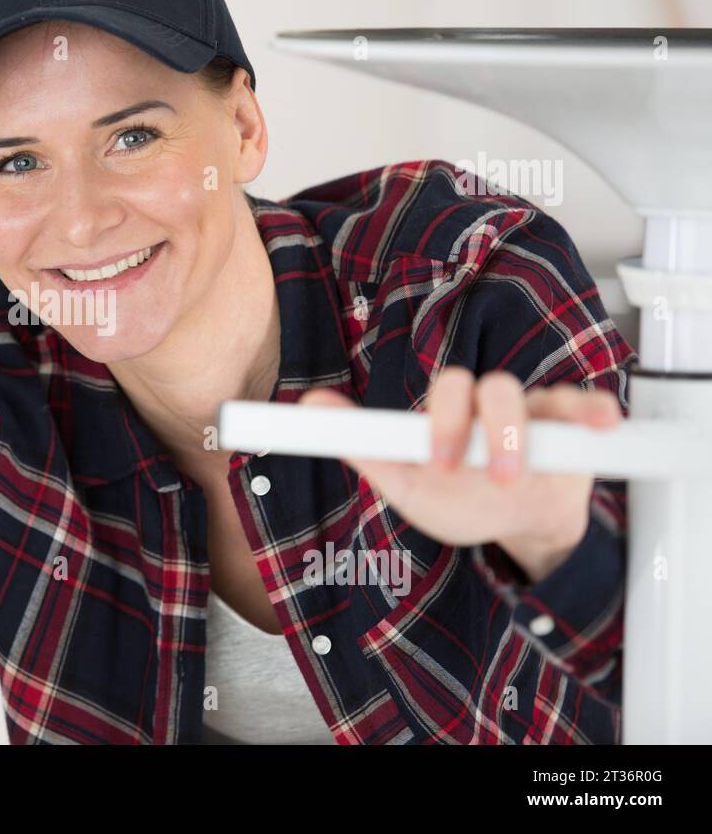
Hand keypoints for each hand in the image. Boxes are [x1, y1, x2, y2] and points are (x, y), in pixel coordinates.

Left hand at [298, 367, 620, 583]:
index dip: (441, 420)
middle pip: (488, 386)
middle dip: (482, 428)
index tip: (436, 461)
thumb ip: (364, 446)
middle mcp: (489, 406)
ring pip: (531, 396)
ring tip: (514, 480)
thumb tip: (310, 405)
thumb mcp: (408, 484)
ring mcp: (532, 413)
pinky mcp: (571, 426)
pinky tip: (601, 424)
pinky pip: (585, 407)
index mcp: (450, 414)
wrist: (517, 526)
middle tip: (474, 475)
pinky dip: (594, 412)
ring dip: (521, 435)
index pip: (445, 392)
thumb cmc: (460, 499)